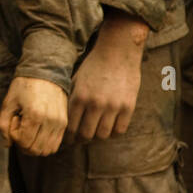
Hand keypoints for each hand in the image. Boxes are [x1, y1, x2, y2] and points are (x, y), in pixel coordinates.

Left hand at [0, 76, 67, 155]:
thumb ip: (3, 124)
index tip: (15, 119)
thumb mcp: (8, 102)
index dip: (14, 136)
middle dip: (23, 142)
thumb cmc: (23, 86)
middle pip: (35, 150)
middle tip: (20, 125)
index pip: (24, 142)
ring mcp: (60, 123)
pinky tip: (37, 128)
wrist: (45, 72)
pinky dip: (44, 143)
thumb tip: (7, 144)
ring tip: (29, 127)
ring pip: (47, 150)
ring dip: (34, 144)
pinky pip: (55, 144)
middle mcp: (51, 121)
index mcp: (35, 115)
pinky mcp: (65, 124)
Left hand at [66, 12, 147, 142]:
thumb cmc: (94, 65)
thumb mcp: (76, 80)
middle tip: (79, 140)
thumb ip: (71, 98)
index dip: (67, 137)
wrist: (117, 51)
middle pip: (86, 135)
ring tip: (94, 134)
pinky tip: (109, 127)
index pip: (70, 127)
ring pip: (103, 135)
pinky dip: (113, 132)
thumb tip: (63, 118)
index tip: (66, 140)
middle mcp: (95, 104)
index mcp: (79, 96)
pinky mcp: (128, 106)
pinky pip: (120, 129)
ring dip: (97, 137)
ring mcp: (113, 106)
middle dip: (81, 140)